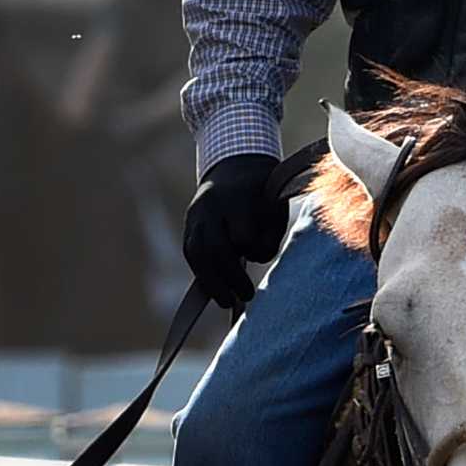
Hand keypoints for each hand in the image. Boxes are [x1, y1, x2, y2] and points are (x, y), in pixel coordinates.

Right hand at [182, 152, 289, 307]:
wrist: (235, 164)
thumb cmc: (264, 192)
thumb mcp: (276, 205)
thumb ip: (269, 234)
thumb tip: (254, 259)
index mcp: (237, 197)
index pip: (242, 234)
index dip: (253, 250)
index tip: (260, 256)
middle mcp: (211, 206)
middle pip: (214, 249)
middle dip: (229, 278)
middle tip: (246, 296)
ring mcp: (195, 215)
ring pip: (196, 254)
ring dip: (211, 283)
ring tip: (226, 301)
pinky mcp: (189, 224)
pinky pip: (191, 253)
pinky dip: (202, 274)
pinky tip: (214, 289)